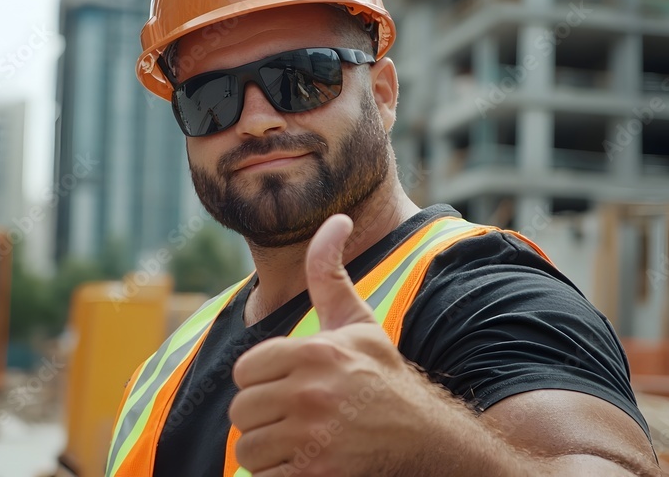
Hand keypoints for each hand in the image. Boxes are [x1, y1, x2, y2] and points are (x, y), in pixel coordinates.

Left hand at [230, 215, 430, 475]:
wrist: (426, 437)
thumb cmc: (383, 377)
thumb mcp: (358, 322)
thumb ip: (329, 273)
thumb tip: (335, 217)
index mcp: (313, 352)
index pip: (244, 371)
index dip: (262, 381)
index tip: (288, 386)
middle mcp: (311, 393)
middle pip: (242, 413)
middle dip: (263, 419)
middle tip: (293, 419)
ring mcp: (314, 437)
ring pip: (249, 450)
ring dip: (268, 452)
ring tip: (297, 442)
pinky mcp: (317, 473)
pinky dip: (279, 476)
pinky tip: (305, 464)